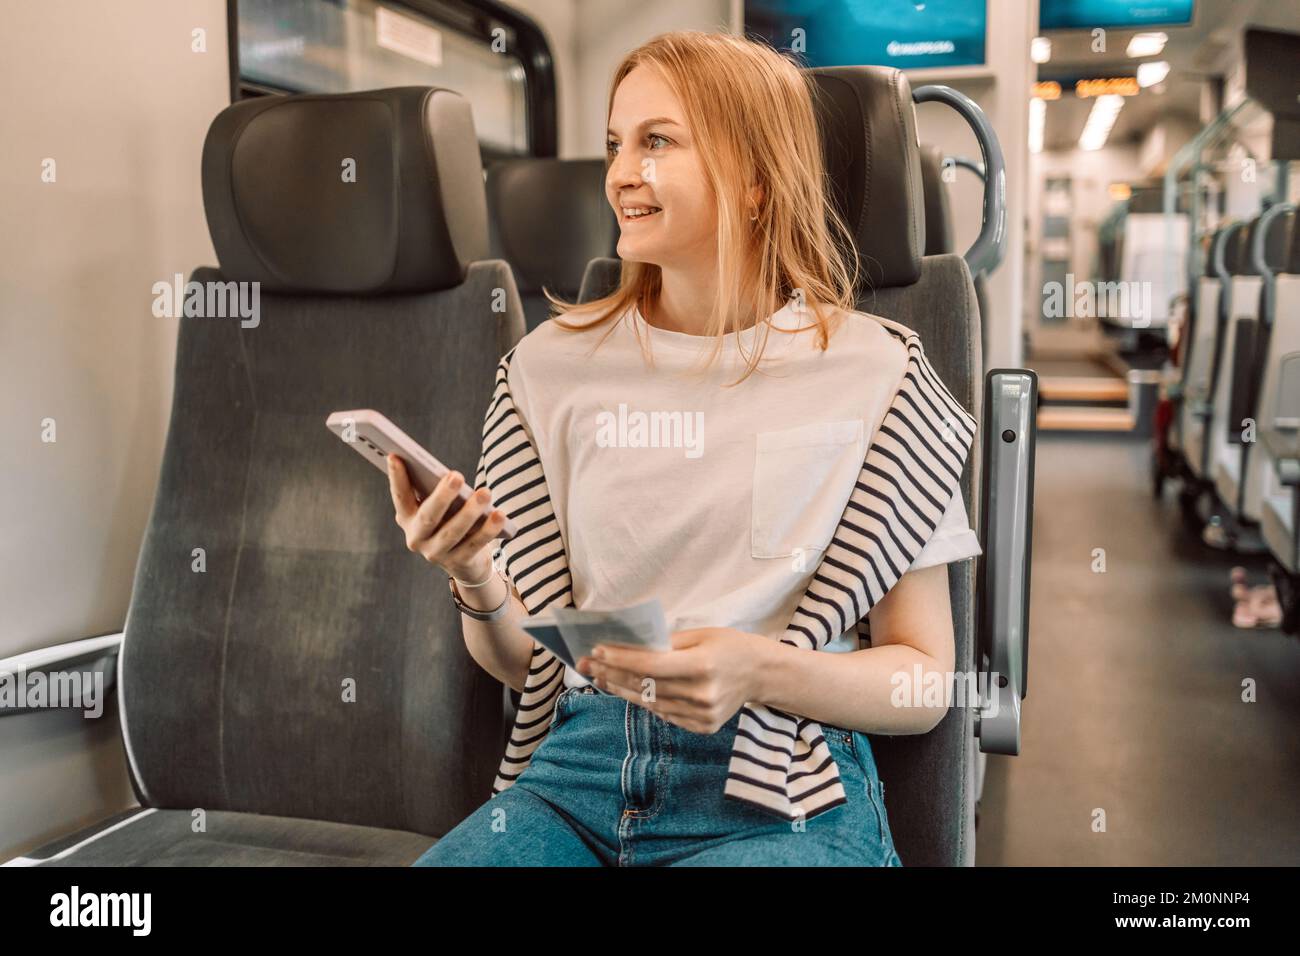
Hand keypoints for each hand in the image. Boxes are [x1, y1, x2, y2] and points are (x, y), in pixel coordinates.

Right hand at [386, 454, 503, 579]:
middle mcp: (417, 538)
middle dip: (443, 496)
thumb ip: (436, 493)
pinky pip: (474, 544)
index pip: (400, 497)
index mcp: (407, 518)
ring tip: (485, 493)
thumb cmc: (449, 521)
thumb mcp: (438, 507)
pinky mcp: (458, 563)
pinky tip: (499, 516)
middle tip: (457, 476)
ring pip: (453, 532)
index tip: (395, 456)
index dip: (396, 478)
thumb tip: (449, 475)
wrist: (464, 561)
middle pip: (428, 516)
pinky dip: (488, 530)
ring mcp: (436, 553)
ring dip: (470, 512)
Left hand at [576, 627, 768, 733]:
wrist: (760, 673)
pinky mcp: (702, 727)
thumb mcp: (701, 634)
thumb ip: (666, 643)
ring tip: (601, 677)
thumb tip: (628, 646)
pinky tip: (627, 691)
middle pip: (646, 685)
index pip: (651, 664)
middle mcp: (702, 694)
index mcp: (703, 666)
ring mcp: (702, 715)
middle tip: (587, 665)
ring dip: (622, 689)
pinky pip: (664, 714)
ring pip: (650, 703)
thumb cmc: (728, 646)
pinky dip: (644, 702)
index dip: (621, 658)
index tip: (597, 651)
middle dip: (612, 673)